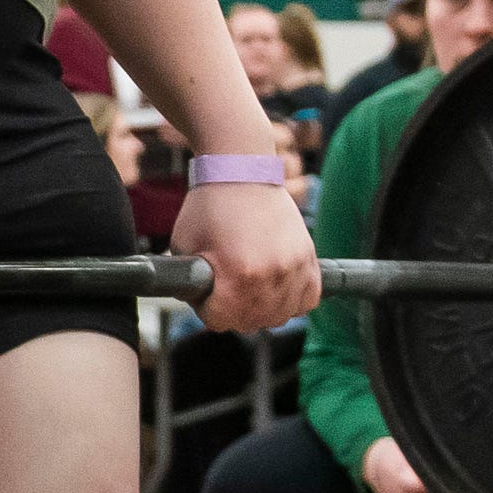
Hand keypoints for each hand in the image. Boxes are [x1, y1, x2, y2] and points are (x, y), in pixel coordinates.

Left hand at [172, 177, 318, 332]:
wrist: (243, 169)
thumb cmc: (209, 205)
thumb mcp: (182, 246)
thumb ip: (190, 282)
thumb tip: (198, 304)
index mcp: (237, 273)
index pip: (221, 321)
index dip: (207, 309)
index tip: (207, 294)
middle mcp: (270, 274)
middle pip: (251, 322)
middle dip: (233, 311)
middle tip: (226, 290)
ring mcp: (294, 266)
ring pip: (281, 316)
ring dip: (263, 309)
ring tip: (250, 290)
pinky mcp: (309, 258)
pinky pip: (308, 299)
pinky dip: (293, 299)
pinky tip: (276, 288)